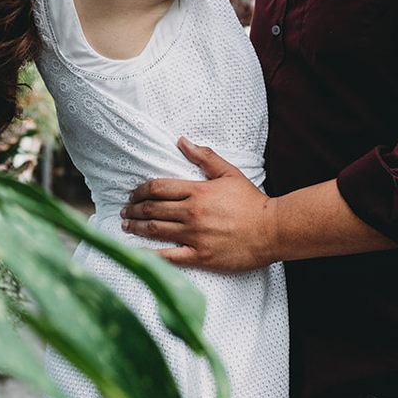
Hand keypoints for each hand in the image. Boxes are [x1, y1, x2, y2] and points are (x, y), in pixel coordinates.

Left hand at [120, 138, 275, 272]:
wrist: (272, 230)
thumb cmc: (251, 201)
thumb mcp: (229, 173)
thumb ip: (204, 157)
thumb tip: (181, 141)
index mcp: (197, 191)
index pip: (158, 188)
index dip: (140, 190)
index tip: (133, 193)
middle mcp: (192, 213)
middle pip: (152, 208)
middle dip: (133, 209)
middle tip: (124, 211)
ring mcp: (194, 236)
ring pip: (155, 230)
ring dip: (136, 227)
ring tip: (126, 226)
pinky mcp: (200, 256)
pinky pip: (168, 257)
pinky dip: (149, 255)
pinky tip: (136, 253)